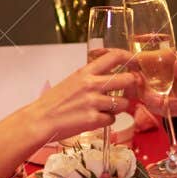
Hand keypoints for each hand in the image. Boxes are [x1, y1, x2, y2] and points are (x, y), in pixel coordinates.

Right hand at [24, 48, 140, 142]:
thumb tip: (110, 76)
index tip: (136, 63)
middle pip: (128, 79)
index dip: (130, 58)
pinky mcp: (94, 120)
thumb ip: (91, 77)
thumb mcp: (72, 81)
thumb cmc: (53, 102)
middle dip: (131, 87)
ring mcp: (94, 102)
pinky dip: (106, 121)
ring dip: (119, 108)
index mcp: (85, 72)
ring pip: (124, 103)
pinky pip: (112, 119)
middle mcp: (92, 85)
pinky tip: (94, 119)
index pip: (114, 56)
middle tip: (127, 92)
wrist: (39, 120)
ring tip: (104, 109)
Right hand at [135, 52, 176, 120]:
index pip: (139, 58)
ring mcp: (151, 87)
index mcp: (161, 59)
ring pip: (142, 96)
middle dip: (147, 93)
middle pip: (136, 80)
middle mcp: (153, 72)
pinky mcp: (153, 101)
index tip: (137, 77)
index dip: (132, 65)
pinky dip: (165, 110)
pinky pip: (151, 107)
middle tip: (162, 100)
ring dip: (160, 104)